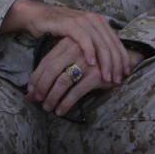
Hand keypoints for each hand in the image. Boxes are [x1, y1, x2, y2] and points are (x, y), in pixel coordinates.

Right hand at [5, 0, 130, 82]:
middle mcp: (95, 19)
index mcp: (100, 22)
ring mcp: (83, 20)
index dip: (123, 59)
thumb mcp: (82, 37)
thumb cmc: (61, 30)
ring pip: (100, 43)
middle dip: (116, 64)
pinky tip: (92, 63)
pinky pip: (84, 39)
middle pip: (111, 44)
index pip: (116, 42)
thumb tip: (109, 65)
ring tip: (107, 76)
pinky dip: (89, 51)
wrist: (39, 17)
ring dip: (105, 62)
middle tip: (117, 79)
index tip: (126, 74)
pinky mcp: (70, 23)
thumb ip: (95, 46)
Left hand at [26, 39, 143, 116]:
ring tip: (47, 107)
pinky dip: (65, 103)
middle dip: (40, 88)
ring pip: (62, 82)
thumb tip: (34, 87)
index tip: (30, 92)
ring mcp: (87, 61)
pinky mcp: (96, 74)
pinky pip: (76, 91)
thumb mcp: (76, 54)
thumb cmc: (95, 60)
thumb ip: (58, 63)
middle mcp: (77, 49)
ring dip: (51, 97)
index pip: (46, 61)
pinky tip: (61, 110)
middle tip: (36, 101)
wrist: (124, 59)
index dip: (35, 78)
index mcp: (68, 42)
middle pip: (51, 71)